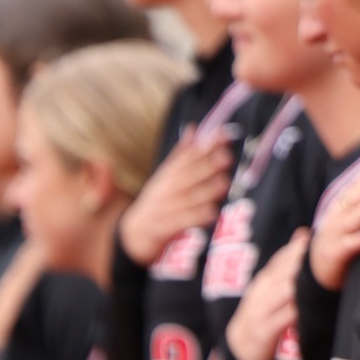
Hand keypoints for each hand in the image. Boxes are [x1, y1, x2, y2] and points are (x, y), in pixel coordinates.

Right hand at [118, 130, 232, 264]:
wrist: (134, 232)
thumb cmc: (158, 200)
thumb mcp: (166, 175)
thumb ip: (182, 153)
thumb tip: (193, 127)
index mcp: (166, 174)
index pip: (186, 156)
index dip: (204, 145)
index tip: (222, 135)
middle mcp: (164, 188)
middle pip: (185, 175)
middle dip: (205, 165)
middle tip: (226, 157)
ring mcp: (163, 207)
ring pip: (185, 198)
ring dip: (205, 190)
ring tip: (224, 183)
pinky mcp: (163, 227)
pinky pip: (181, 221)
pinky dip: (195, 217)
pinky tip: (212, 213)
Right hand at [227, 228, 309, 359]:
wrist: (239, 347)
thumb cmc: (262, 312)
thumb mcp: (270, 285)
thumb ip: (286, 261)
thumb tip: (304, 232)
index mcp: (265, 278)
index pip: (282, 257)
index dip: (300, 247)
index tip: (320, 237)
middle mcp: (262, 290)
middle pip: (284, 271)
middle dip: (303, 262)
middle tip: (325, 254)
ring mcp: (261, 310)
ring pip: (283, 292)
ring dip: (300, 285)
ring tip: (321, 278)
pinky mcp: (263, 331)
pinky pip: (280, 320)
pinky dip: (294, 314)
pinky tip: (308, 309)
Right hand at [309, 156, 359, 291]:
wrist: (318, 267)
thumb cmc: (344, 236)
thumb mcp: (352, 215)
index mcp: (344, 201)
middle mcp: (339, 213)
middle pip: (358, 194)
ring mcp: (335, 232)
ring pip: (354, 217)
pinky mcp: (335, 252)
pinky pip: (347, 245)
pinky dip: (358, 240)